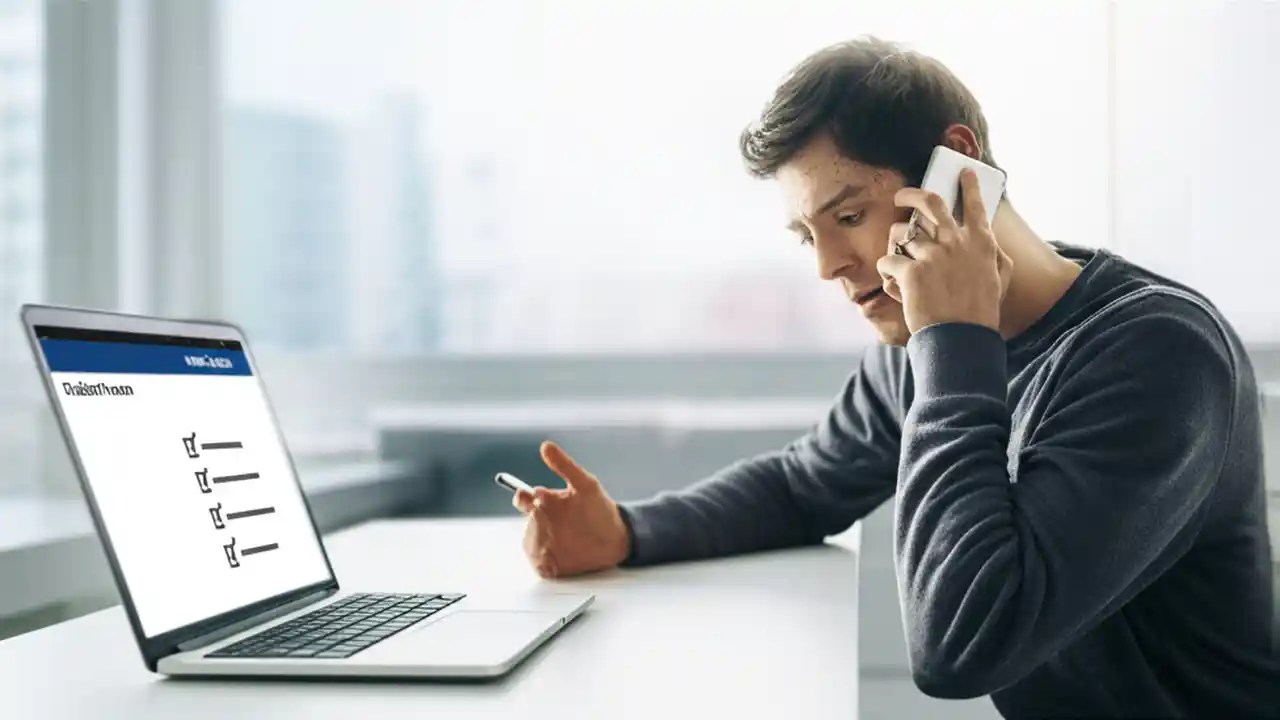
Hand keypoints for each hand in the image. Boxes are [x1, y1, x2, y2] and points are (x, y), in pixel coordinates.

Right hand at [512, 441, 630, 577]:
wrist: (618, 537)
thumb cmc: (599, 508)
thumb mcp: (585, 484)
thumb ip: (565, 465)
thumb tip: (545, 446)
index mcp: (545, 503)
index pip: (524, 499)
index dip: (523, 497)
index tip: (534, 496)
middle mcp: (541, 523)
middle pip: (526, 522)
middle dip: (533, 520)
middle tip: (542, 516)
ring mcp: (545, 544)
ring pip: (529, 543)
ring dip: (537, 540)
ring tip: (551, 537)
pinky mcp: (552, 563)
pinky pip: (539, 563)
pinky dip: (541, 559)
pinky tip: (552, 554)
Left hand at [877, 169, 1012, 333]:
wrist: (961, 339)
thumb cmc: (980, 312)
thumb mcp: (1000, 280)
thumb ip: (995, 255)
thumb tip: (990, 238)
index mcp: (981, 243)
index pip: (974, 205)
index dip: (968, 186)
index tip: (963, 173)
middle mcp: (957, 242)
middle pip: (930, 202)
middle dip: (911, 194)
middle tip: (901, 196)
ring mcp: (933, 255)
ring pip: (901, 233)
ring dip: (895, 247)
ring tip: (898, 262)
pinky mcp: (911, 271)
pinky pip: (887, 261)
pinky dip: (886, 273)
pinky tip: (894, 286)